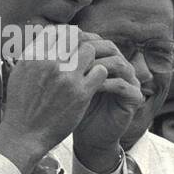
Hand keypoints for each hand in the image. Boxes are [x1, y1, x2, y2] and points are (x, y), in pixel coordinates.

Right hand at [0, 25, 126, 173]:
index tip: (73, 41)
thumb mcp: (19, 73)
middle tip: (87, 53)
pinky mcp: (81, 93)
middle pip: (75, 37)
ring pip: (90, 51)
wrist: (25, 134)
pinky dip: (100, 74)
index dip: (68, 34)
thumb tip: (40, 35)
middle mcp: (49, 63)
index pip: (56, 31)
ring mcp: (66, 77)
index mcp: (33, 56)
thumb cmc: (22, 105)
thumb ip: (32, 54)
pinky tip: (96, 81)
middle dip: (82, 44)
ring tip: (91, 68)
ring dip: (92, 58)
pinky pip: (100, 72)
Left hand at [71, 32, 143, 168]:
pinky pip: (121, 85)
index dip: (79, 39)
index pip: (95, 40)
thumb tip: (39, 36)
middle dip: (88, 50)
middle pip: (109, 47)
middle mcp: (120, 68)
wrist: (90, 137)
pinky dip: (104, 84)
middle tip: (70, 55)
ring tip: (78, 71)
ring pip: (118, 63)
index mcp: (105, 60)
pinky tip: (87, 88)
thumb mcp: (64, 82)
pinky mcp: (134, 98)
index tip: (59, 44)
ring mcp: (130, 81)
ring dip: (97, 65)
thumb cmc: (73, 109)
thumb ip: (60, 60)